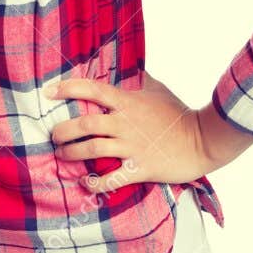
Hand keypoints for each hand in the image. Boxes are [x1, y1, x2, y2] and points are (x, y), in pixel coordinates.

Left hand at [44, 70, 208, 190]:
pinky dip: (94, 183)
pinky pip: (111, 178)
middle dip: (63, 130)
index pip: (93, 89)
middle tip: (53, 136)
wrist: (204, 140)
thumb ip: (141, 81)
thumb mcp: (159, 91)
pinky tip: (85, 181)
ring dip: (71, 153)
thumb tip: (133, 69)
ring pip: (91, 149)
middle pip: (85, 123)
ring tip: (62, 154)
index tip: (49, 92)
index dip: (68, 88)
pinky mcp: (139, 168)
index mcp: (128, 102)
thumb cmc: (180, 115)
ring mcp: (132, 147)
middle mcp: (126, 123)